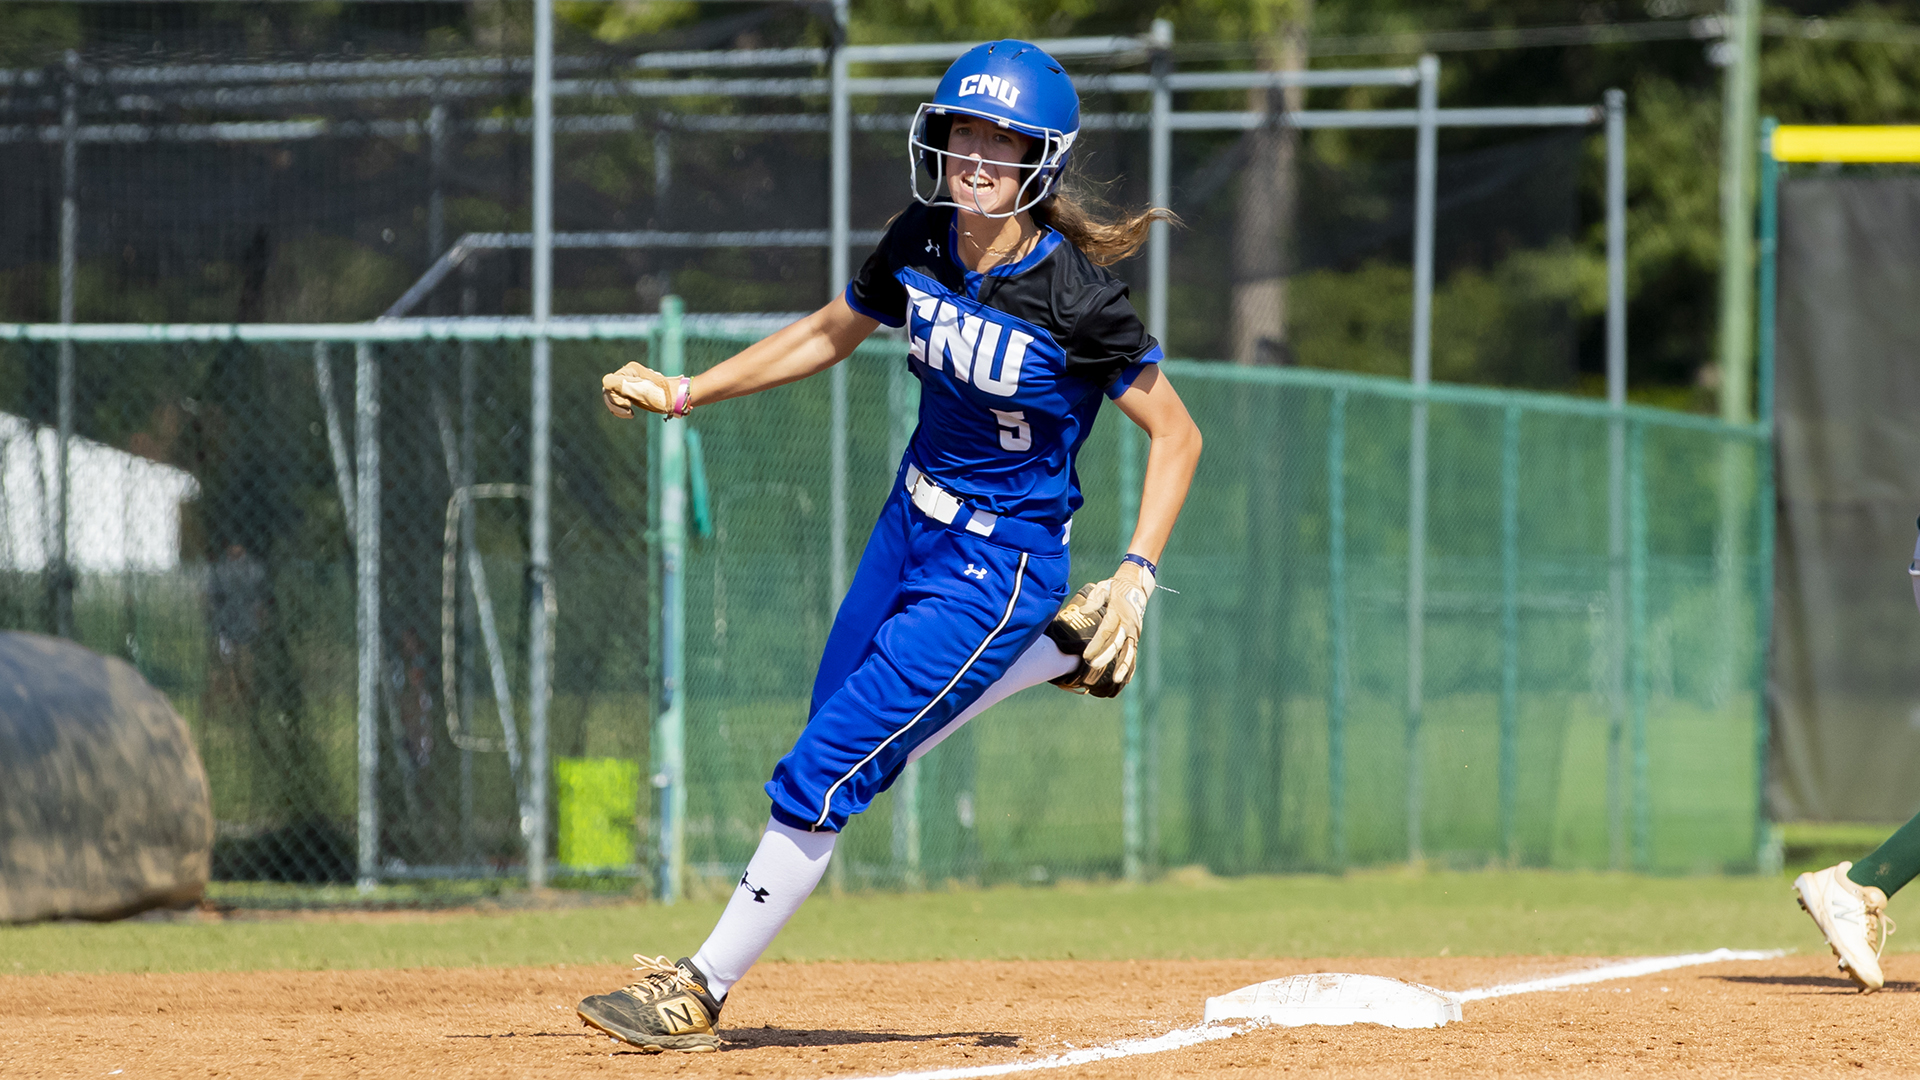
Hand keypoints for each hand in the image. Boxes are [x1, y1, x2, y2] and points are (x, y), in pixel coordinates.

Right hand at [601, 361, 673, 417]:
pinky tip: (631, 414)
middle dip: (615, 404)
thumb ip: (623, 384)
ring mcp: (628, 384)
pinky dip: (620, 410)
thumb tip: (605, 382)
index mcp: (630, 370)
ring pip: (611, 397)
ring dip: (617, 408)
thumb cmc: (662, 394)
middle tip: (629, 412)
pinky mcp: (630, 393)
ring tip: (630, 414)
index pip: (609, 381)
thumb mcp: (643, 390)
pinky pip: (617, 401)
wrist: (676, 398)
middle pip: (609, 390)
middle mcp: (627, 375)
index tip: (627, 404)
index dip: (613, 395)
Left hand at [1082, 558, 1153, 692]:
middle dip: (1105, 656)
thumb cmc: (1115, 588)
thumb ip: (1094, 600)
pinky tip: (1126, 679)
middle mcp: (1128, 624)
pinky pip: (1134, 653)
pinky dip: (1131, 666)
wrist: (1135, 585)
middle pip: (1117, 643)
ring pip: (1129, 651)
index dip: (1096, 645)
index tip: (1086, 655)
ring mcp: (1134, 632)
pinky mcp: (1136, 637)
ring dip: (1123, 666)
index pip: (1106, 632)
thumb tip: (1083, 611)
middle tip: (1093, 665)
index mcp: (1118, 613)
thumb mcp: (1104, 588)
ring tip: (1116, 679)